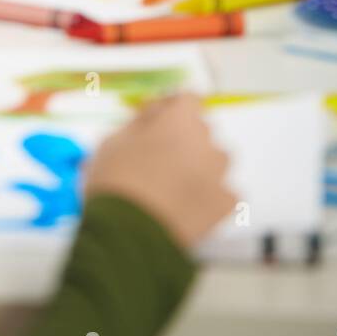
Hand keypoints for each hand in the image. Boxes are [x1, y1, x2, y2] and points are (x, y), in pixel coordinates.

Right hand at [84, 93, 235, 250]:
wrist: (130, 236)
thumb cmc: (116, 182)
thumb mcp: (112, 141)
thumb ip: (139, 123)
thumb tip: (153, 114)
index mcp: (179, 120)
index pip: (188, 99)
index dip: (171, 108)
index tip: (158, 120)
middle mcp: (205, 142)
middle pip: (201, 130)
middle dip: (184, 138)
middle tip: (158, 158)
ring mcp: (218, 174)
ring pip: (216, 160)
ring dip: (200, 165)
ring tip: (175, 184)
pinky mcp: (224, 205)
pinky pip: (223, 193)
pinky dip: (210, 196)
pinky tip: (190, 206)